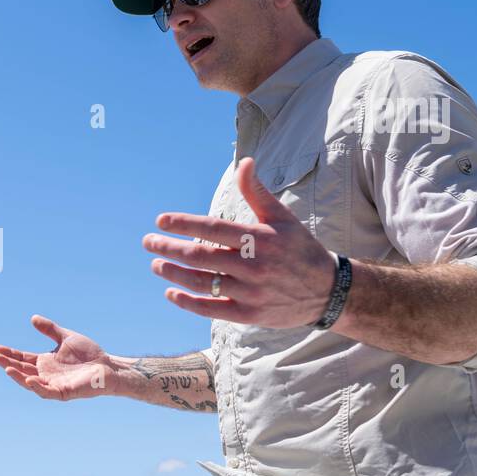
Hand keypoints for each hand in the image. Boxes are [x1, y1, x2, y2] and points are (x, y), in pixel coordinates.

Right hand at [0, 315, 115, 400]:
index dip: (10, 354)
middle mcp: (46, 374)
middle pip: (22, 370)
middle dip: (8, 364)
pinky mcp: (64, 392)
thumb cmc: (89, 353)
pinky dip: (37, 387)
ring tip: (7, 368)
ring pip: (31, 383)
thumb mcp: (66, 337)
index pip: (22, 358)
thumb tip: (33, 318)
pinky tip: (29, 379)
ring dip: (18, 377)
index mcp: (45, 362)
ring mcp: (54, 384)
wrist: (108, 366)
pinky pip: (47, 392)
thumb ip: (50, 329)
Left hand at [143, 157, 336, 326]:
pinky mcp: (250, 314)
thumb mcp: (281, 217)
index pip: (212, 228)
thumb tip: (245, 161)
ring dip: (173, 274)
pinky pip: (211, 309)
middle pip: (200, 256)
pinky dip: (188, 302)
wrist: (328, 290)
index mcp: (259, 238)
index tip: (160, 221)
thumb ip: (257, 192)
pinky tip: (171, 293)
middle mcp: (253, 265)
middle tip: (148, 242)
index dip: (183, 224)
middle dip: (169, 248)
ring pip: (201, 283)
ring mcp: (250, 292)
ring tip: (156, 264)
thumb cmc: (299, 248)